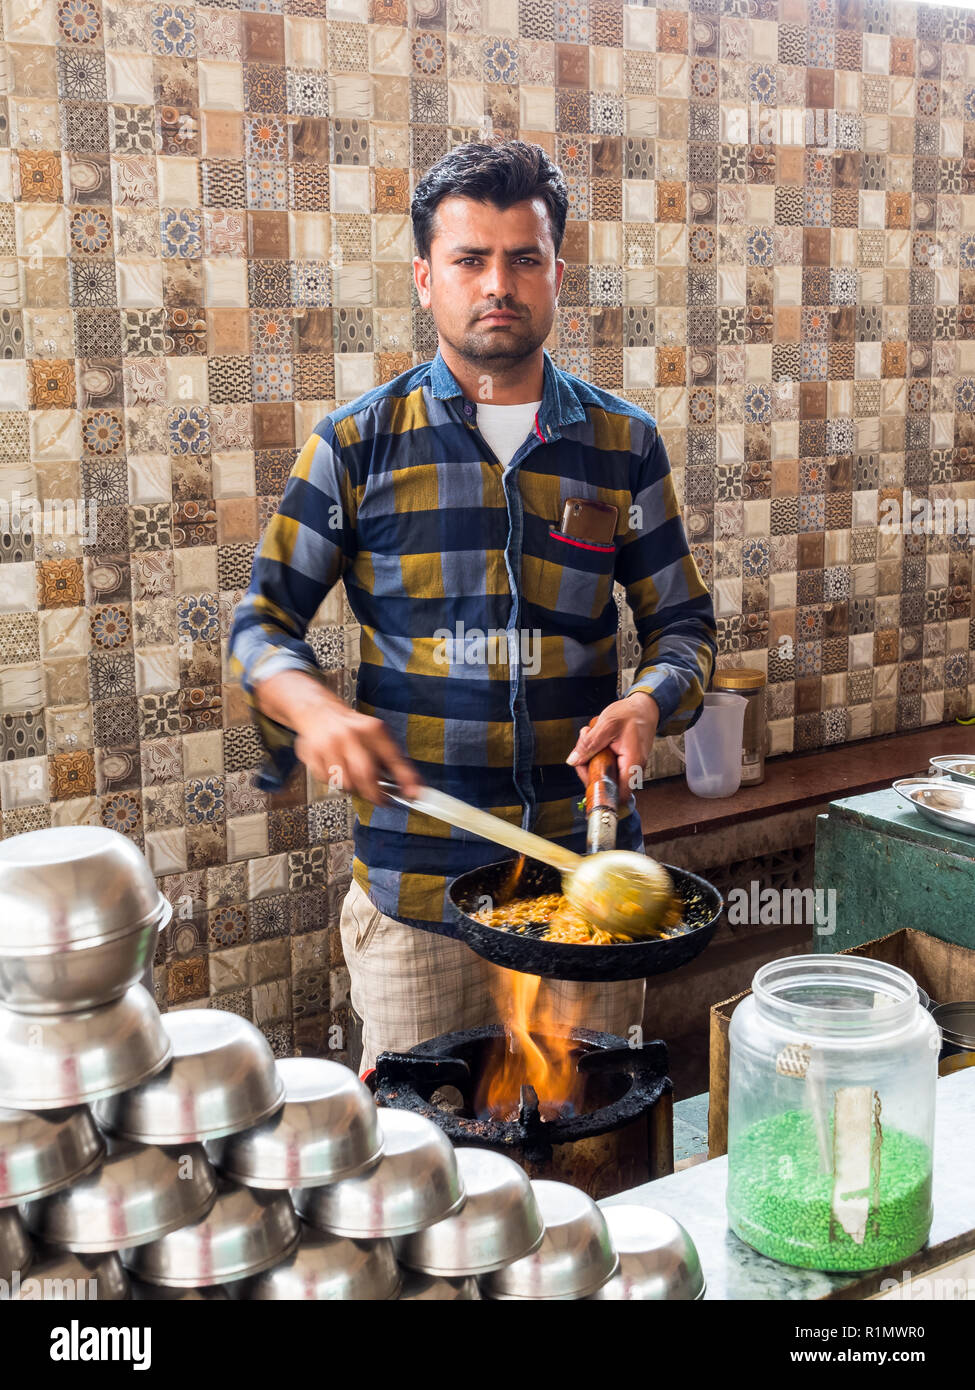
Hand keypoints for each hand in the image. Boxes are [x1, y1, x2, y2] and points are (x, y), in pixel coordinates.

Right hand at [294, 705, 423, 805]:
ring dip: (352, 787)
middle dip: (375, 794)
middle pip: (365, 774)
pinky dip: (334, 782)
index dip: (405, 778)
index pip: (393, 758)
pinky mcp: (312, 753)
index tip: (413, 795)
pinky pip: (327, 780)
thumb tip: (415, 789)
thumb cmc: (352, 729)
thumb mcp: (376, 736)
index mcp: (372, 729)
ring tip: (353, 778)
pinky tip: (335, 769)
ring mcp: (330, 744)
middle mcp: (351, 735)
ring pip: (345, 782)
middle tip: (380, 799)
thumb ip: (395, 761)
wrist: (318, 711)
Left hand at [566, 692, 659, 790]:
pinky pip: (608, 766)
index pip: (618, 794)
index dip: (600, 790)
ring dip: (592, 759)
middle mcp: (633, 769)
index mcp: (632, 763)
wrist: (644, 707)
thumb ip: (589, 744)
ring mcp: (629, 766)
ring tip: (589, 737)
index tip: (586, 773)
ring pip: (605, 774)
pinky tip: (596, 739)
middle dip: (589, 769)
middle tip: (583, 748)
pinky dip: (598, 754)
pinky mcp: (625, 761)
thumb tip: (573, 761)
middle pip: (607, 784)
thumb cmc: (630, 713)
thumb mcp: (606, 725)